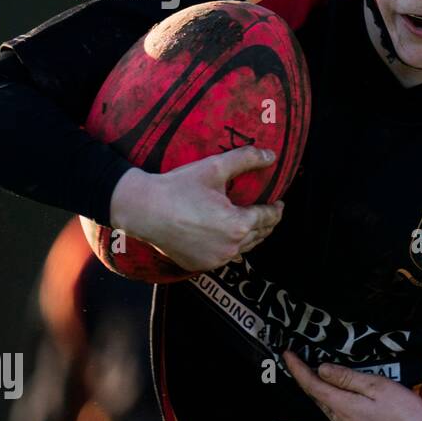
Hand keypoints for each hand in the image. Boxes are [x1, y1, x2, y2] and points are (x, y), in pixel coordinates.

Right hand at [109, 145, 284, 271]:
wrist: (142, 209)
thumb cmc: (178, 187)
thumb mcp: (215, 167)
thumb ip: (246, 159)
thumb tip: (272, 154)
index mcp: (238, 225)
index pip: (269, 217)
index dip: (277, 209)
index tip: (279, 202)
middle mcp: (230, 248)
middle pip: (260, 235)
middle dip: (267, 223)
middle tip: (269, 212)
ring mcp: (215, 260)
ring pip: (244, 249)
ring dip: (251, 236)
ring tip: (252, 224)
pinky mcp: (200, 265)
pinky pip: (224, 257)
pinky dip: (230, 247)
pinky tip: (228, 237)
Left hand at [272, 351, 421, 420]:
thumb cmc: (406, 412)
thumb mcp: (378, 385)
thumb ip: (348, 378)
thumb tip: (322, 371)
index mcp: (345, 406)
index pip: (315, 385)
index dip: (298, 369)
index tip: (286, 355)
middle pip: (317, 403)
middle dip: (304, 384)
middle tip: (291, 369)